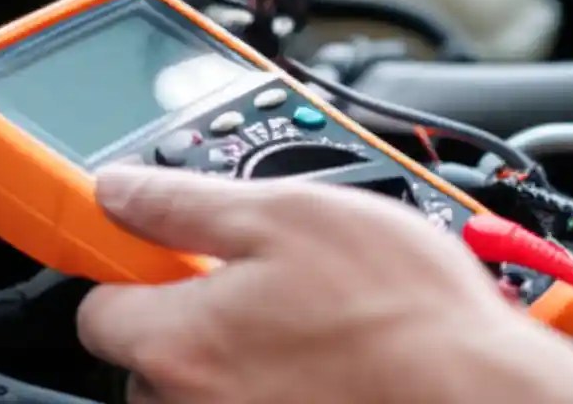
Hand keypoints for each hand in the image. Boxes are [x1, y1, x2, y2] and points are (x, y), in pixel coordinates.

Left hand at [76, 165, 572, 403]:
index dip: (137, 262)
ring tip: (314, 313)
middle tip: (268, 276)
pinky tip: (330, 354)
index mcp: (178, 343)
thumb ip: (183, 202)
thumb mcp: (291, 212)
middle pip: (154, 352)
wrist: (473, 387)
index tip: (169, 245)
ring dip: (241, 350)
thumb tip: (120, 190)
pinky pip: (257, 401)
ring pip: (207, 383)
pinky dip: (281, 380)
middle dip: (196, 311)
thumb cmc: (399, 307)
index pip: (99, 305)